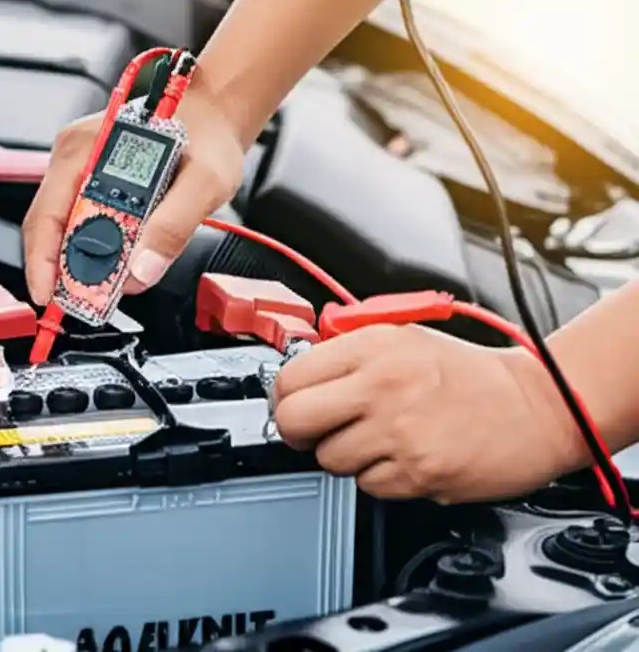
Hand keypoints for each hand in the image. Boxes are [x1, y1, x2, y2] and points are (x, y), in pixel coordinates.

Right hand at [21, 87, 246, 305]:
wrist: (215, 115)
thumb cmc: (207, 136)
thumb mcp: (205, 182)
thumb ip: (174, 226)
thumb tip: (142, 270)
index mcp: (88, 147)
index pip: (47, 214)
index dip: (42, 261)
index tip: (49, 295)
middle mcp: (75, 155)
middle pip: (51, 226)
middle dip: (64, 270)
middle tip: (84, 302)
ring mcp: (81, 167)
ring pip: (65, 227)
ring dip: (81, 262)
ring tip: (103, 288)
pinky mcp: (92, 179)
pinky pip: (82, 221)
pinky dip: (95, 248)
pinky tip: (114, 263)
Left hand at [273, 325, 587, 504]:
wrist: (538, 406)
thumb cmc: (470, 374)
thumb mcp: (405, 338)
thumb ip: (349, 350)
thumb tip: (298, 373)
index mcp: (373, 347)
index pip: (289, 378)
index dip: (284, 397)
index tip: (292, 404)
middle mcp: (381, 386)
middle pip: (293, 421)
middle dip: (296, 431)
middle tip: (313, 431)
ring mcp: (399, 433)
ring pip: (328, 459)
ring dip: (345, 455)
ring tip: (379, 439)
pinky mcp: (418, 473)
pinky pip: (367, 485)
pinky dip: (380, 477)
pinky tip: (405, 456)